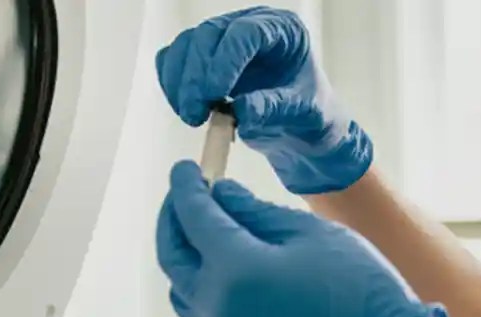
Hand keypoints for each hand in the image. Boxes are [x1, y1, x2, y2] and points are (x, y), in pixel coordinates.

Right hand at [155, 7, 371, 194]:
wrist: (299, 128)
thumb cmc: (309, 115)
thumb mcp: (303, 114)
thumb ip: (275, 108)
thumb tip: (240, 110)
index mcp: (283, 30)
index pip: (247, 33)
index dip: (225, 60)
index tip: (214, 93)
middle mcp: (250, 26)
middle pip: (210, 34)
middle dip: (196, 75)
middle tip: (195, 113)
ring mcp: (224, 39)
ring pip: (187, 45)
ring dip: (180, 81)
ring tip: (192, 117)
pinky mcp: (203, 58)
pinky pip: (175, 60)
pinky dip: (172, 83)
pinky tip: (184, 109)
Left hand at [156, 160, 447, 316]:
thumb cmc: (355, 288)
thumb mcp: (309, 234)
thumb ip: (256, 211)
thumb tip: (222, 195)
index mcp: (236, 269)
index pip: (193, 215)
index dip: (186, 186)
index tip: (187, 168)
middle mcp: (217, 305)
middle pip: (172, 253)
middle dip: (174, 218)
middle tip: (189, 195)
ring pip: (180, 286)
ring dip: (184, 254)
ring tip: (207, 231)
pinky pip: (199, 314)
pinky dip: (200, 286)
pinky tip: (223, 270)